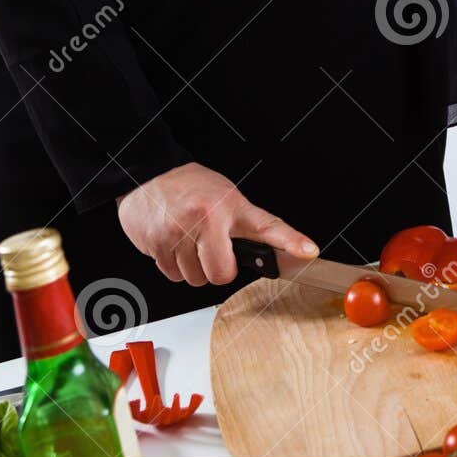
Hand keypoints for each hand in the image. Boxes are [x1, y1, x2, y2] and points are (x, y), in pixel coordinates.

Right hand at [117, 162, 317, 286]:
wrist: (147, 177)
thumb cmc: (190, 188)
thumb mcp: (226, 198)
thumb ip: (244, 226)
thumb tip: (273, 255)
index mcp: (230, 206)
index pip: (267, 226)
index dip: (290, 241)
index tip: (309, 251)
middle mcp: (206, 218)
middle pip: (221, 274)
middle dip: (217, 269)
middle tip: (212, 248)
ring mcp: (179, 233)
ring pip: (195, 279)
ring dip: (193, 267)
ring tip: (189, 240)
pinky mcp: (157, 245)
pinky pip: (173, 275)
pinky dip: (174, 265)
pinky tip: (174, 243)